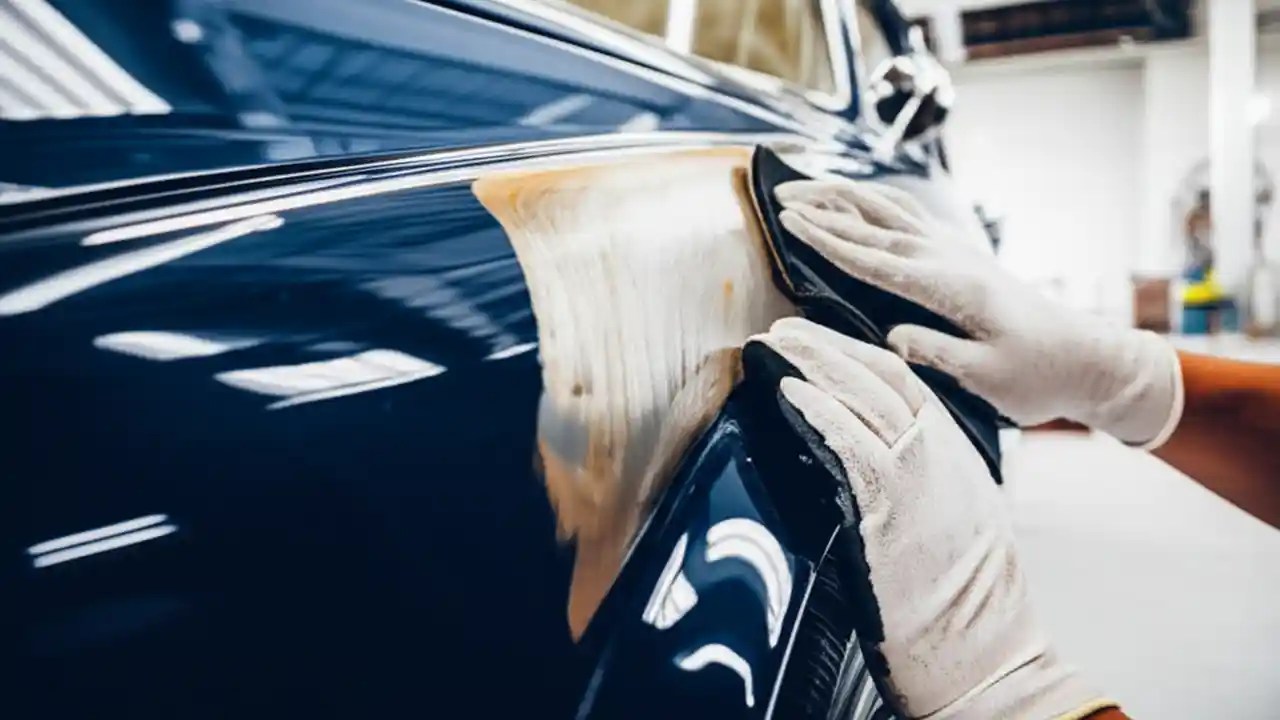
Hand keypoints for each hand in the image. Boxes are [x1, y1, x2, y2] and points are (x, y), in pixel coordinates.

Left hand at [746, 318, 1113, 718]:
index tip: (821, 336)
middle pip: (879, 373)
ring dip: (813, 365)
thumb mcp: (959, 509)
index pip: (902, 377)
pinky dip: (817, 411)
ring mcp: (915, 472)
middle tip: (785, 327)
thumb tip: (882, 453)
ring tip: (775, 343)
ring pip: (861, 396)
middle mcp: (938, 448)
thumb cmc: (968, 588)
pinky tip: (788, 391)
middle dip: (828, 345)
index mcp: (954, 445)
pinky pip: (848, 442)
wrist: (985, 639)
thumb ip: (927, 471)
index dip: (857, 350)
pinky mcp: (889, 503)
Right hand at [773, 179, 1182, 447]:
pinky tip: (858, 201)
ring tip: (806, 186)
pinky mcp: (961, 256)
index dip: (828, 239)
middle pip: (875, 222)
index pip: (875, 258)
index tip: (789, 220)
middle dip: (824, 204)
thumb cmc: (1037, 375)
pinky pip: (909, 216)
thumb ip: (938, 355)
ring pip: (892, 210)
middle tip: (779, 191)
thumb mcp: (989, 378)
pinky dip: (875, 202)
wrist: (1084, 358)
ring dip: (846, 195)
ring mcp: (956, 252)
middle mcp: (950, 259)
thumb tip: (889, 336)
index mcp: (950, 288)